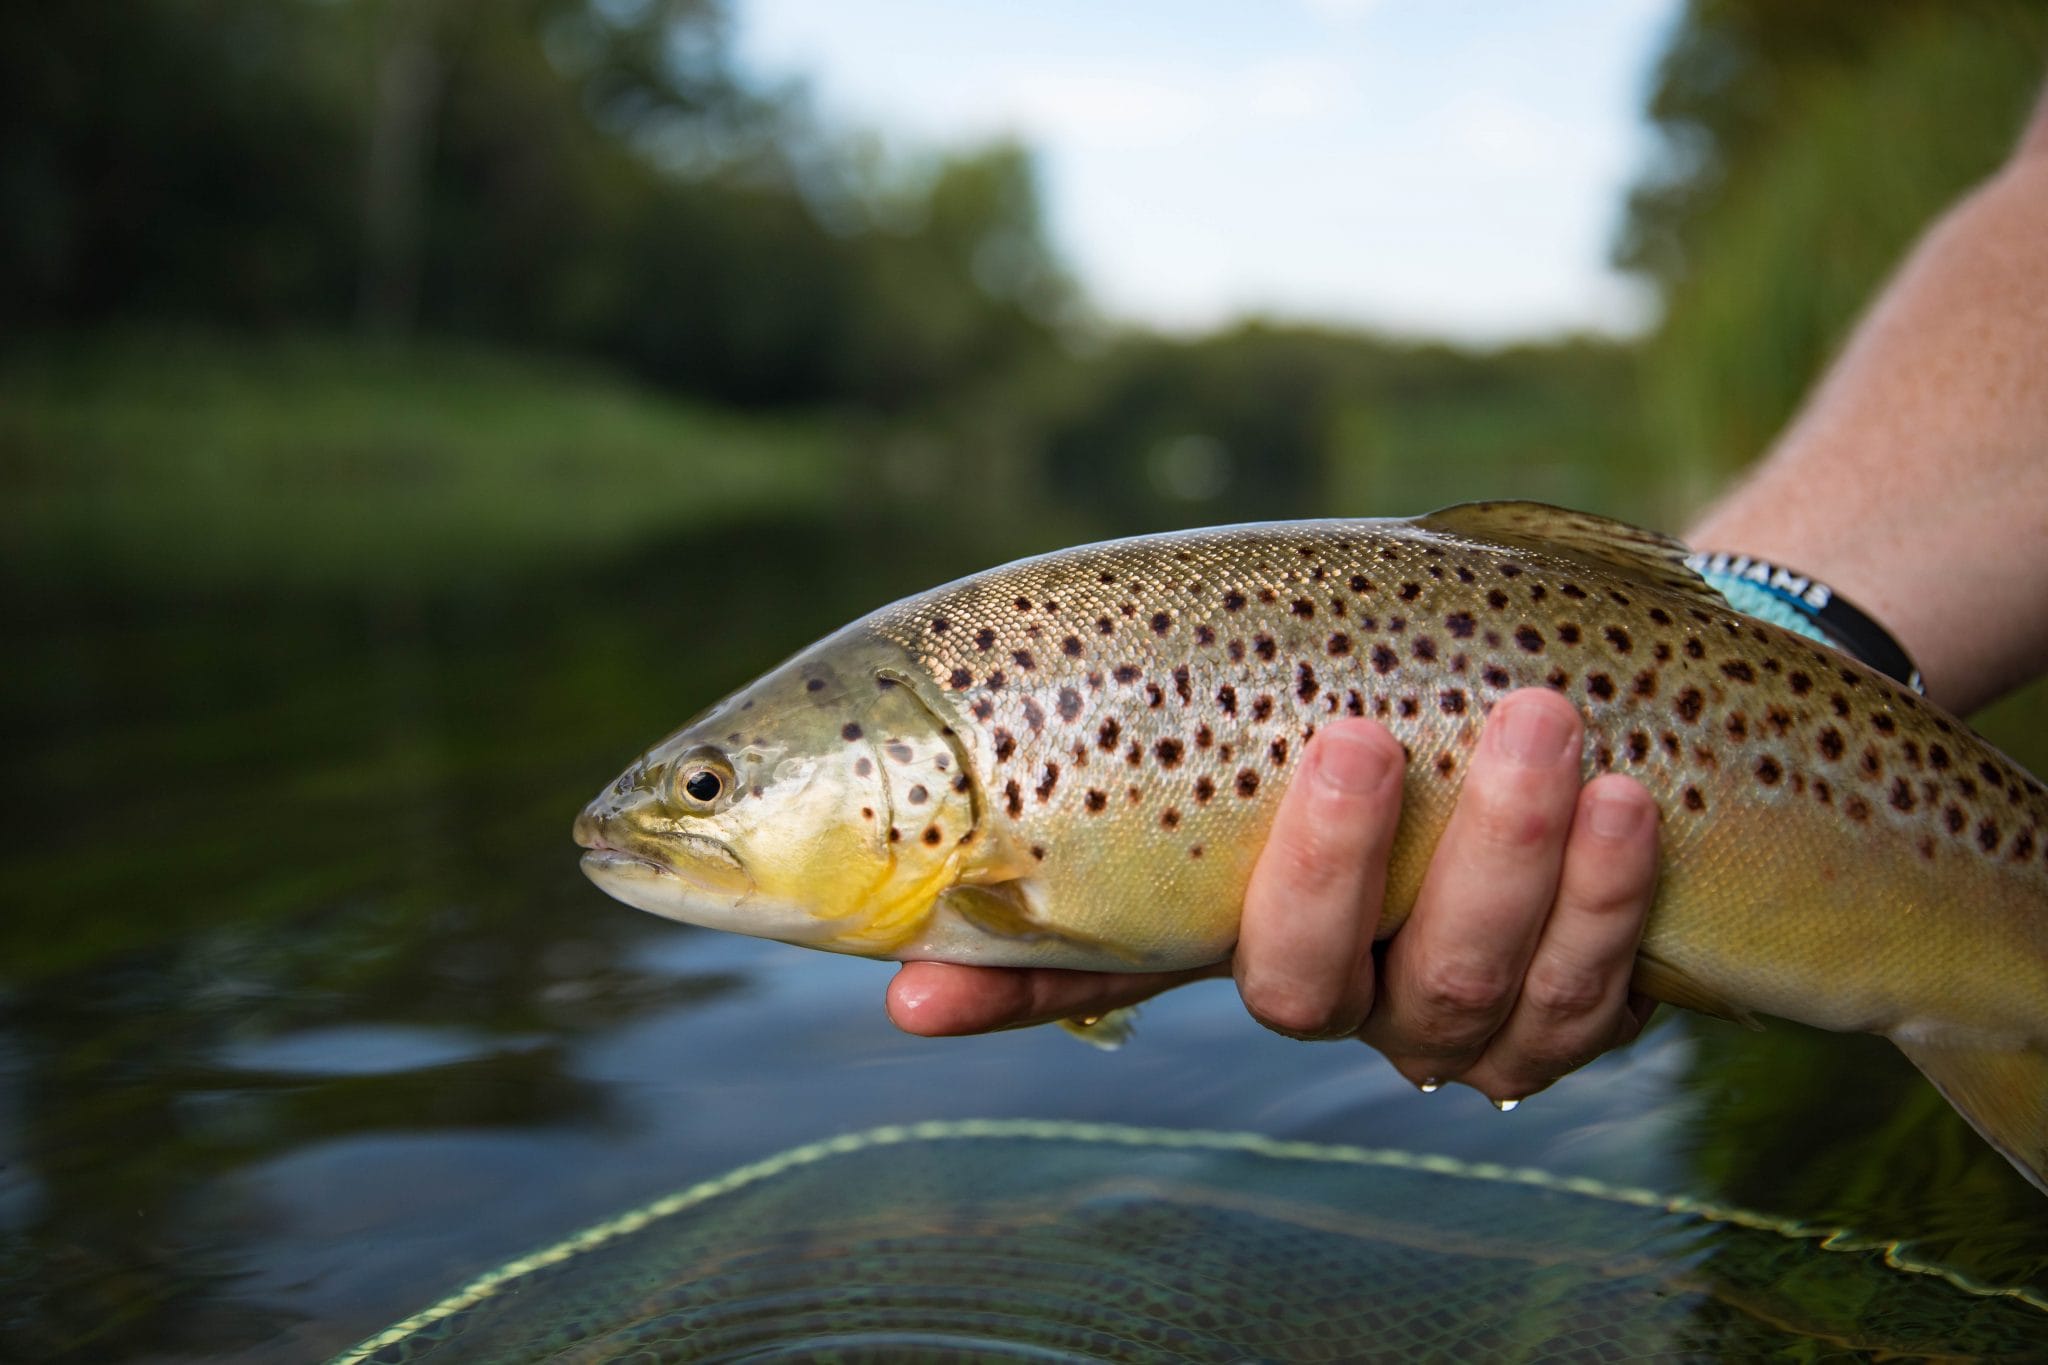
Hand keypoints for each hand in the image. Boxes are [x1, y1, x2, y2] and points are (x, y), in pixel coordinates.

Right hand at [886, 689, 1659, 1104]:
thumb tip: (1018, 689)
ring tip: (1547, 719)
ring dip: (1505, 859)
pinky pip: (1581, 998)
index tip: (911, 988)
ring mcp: (1449, 1009)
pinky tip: (1624, 799)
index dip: (1000, 990)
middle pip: (1300, 985)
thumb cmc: (1437, 691)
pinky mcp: (1570, 1017)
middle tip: (1361, 739)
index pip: (1091, 966)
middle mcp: (1330, 979)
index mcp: (1234, 909)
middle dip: (1333, 868)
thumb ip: (1222, 698)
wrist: (1620, 696)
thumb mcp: (1319, 684)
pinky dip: (1603, 900)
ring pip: (1457, 988)